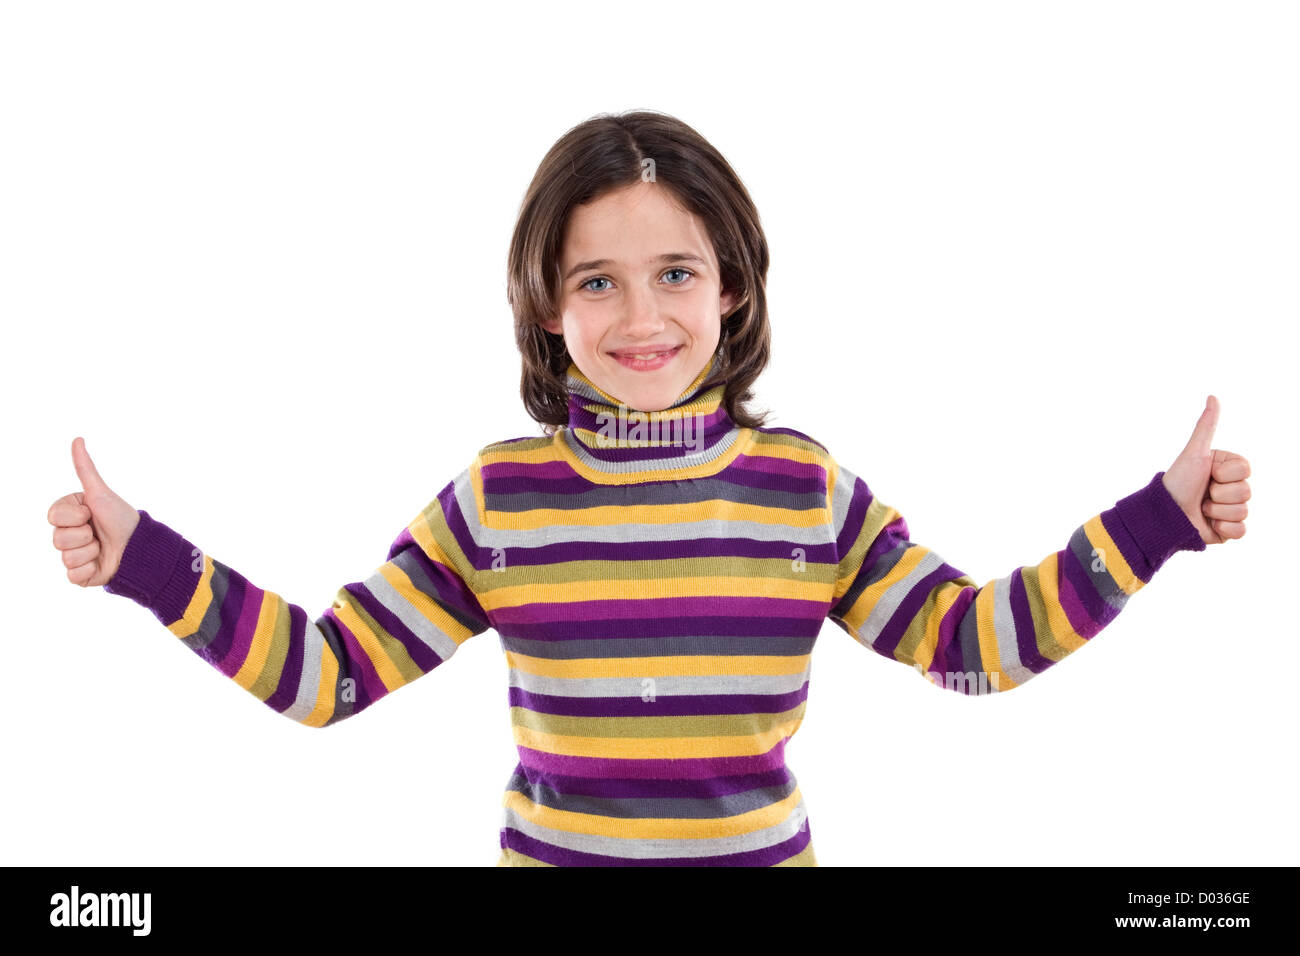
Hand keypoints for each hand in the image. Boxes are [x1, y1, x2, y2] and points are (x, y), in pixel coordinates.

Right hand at [48, 437, 140, 586]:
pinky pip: (73, 575)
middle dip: (84, 534)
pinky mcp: (79, 575)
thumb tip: (78, 439)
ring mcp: (72, 556)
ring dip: (90, 551)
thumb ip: (85, 468)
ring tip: (102, 546)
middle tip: (98, 532)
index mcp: (68, 516)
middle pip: (57, 539)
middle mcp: (67, 535)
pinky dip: (90, 569)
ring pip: (66, 557)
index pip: (53, 517)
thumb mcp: (100, 492)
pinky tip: (101, 562)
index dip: (75, 516)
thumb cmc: (119, 517)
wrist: (139, 546)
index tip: (91, 513)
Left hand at [1161, 396, 1250, 544]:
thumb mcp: (1194, 452)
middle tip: (1202, 494)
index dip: (1224, 474)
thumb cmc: (1178, 481)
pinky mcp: (1229, 531)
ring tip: (1201, 508)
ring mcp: (1232, 509)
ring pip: (1243, 511)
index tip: (1207, 474)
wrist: (1164, 514)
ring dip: (1217, 511)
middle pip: (1246, 491)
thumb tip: (1212, 396)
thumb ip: (1206, 427)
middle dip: (1219, 494)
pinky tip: (1209, 524)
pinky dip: (1223, 529)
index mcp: (1228, 469)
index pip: (1245, 470)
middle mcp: (1233, 488)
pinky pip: (1241, 531)